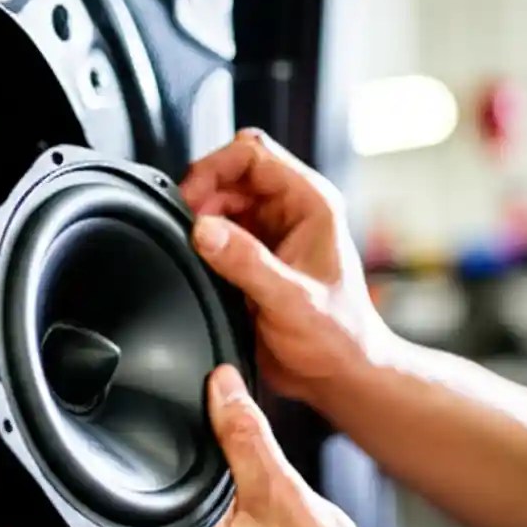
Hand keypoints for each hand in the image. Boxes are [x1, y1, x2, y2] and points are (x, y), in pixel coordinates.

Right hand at [180, 130, 393, 408]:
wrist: (341, 373)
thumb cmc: (338, 336)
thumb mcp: (290, 300)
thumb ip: (246, 263)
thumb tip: (203, 230)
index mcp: (310, 203)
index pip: (252, 153)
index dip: (214, 168)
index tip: (190, 199)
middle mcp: (291, 210)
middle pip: (232, 171)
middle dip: (202, 192)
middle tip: (186, 225)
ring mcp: (272, 230)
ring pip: (222, 199)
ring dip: (201, 218)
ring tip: (194, 250)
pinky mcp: (255, 254)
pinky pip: (219, 230)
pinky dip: (203, 241)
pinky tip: (201, 264)